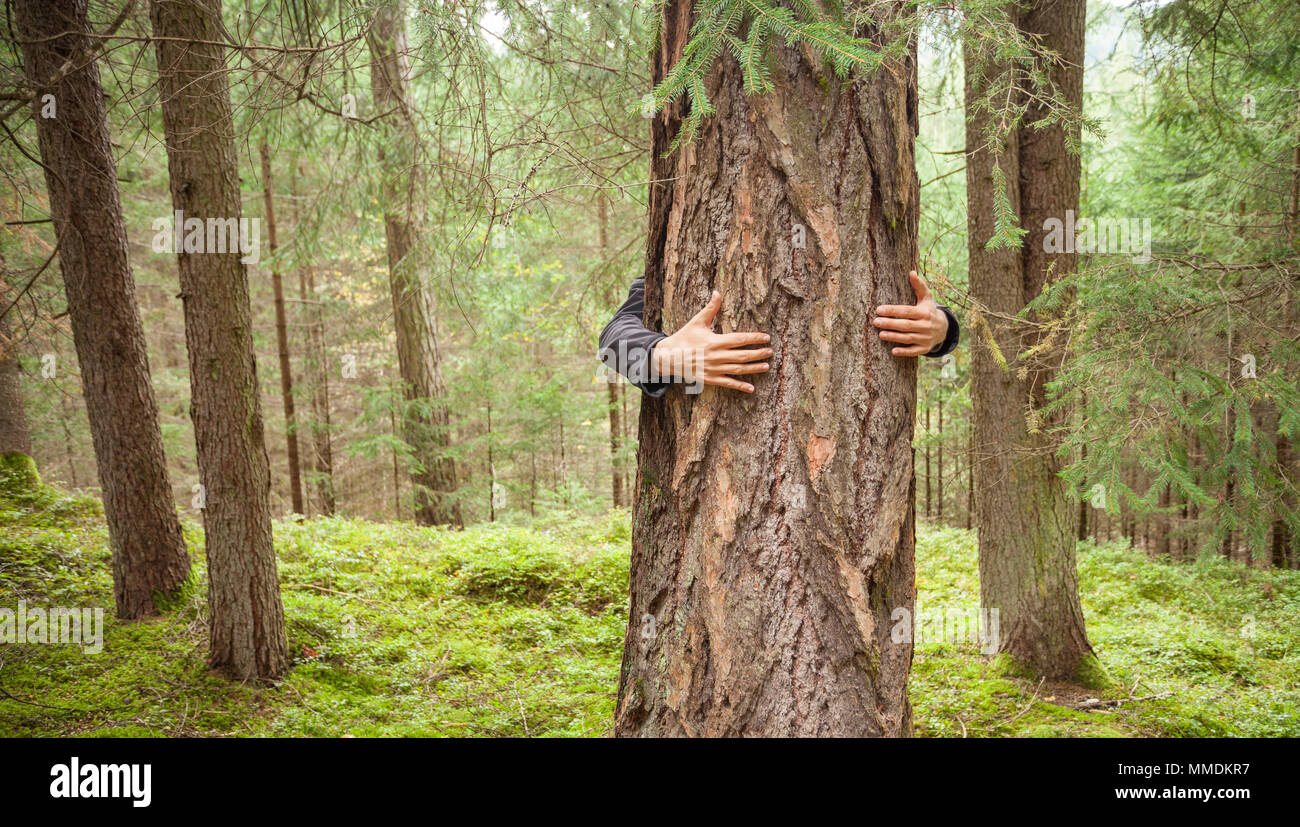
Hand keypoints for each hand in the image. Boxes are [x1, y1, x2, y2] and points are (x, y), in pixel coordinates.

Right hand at [652, 290, 771, 392]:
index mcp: (715, 341)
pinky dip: (740, 386)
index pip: (740, 339)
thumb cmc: (685, 337)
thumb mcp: (697, 321)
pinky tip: (751, 388)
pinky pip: (728, 383)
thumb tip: (717, 292)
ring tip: (766, 366)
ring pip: (738, 369)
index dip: (754, 338)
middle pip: (742, 355)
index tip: (766, 337)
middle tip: (770, 352)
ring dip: (753, 368)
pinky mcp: (710, 379)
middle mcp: (716, 356)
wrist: (669, 357)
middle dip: (758, 353)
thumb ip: (710, 308)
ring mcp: (714, 369)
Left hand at [872, 271, 947, 356]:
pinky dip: (904, 352)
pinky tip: (893, 351)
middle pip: (906, 325)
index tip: (879, 310)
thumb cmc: (929, 310)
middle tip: (875, 322)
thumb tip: (911, 272)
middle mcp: (926, 326)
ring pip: (908, 338)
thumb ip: (919, 286)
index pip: (907, 311)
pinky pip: (914, 351)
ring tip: (880, 334)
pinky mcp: (925, 348)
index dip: (893, 310)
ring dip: (894, 337)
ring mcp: (926, 338)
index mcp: (924, 312)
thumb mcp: (926, 297)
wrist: (944, 328)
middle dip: (890, 324)